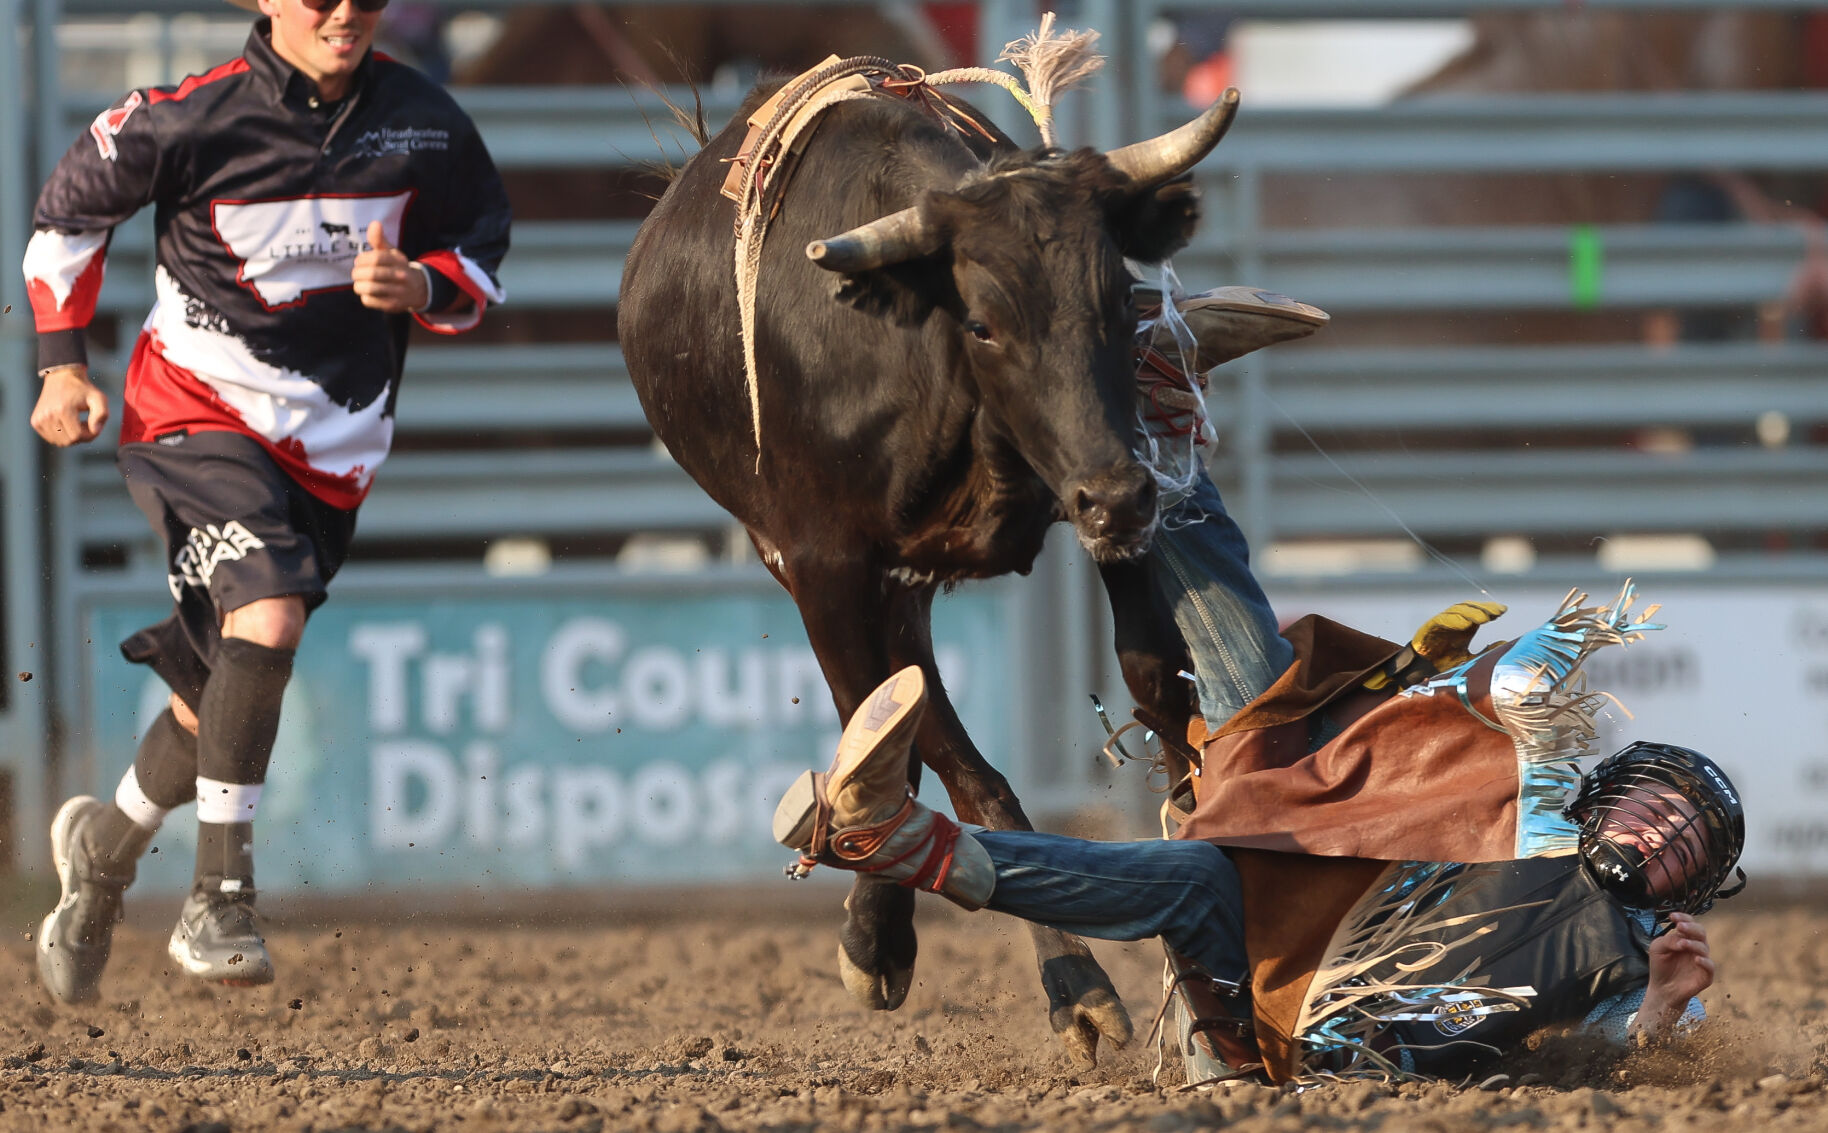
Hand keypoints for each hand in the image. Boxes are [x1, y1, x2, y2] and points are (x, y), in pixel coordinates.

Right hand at [30, 364, 108, 445]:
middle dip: (82, 436)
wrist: (62, 378)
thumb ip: (102, 414)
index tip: (94, 425)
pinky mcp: (35, 422)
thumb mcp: (99, 398)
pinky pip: (52, 439)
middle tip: (86, 423)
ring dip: (72, 436)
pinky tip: (67, 423)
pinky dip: (62, 435)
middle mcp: (47, 415)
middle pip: (69, 441)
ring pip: (60, 442)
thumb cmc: (83, 389)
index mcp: (63, 410)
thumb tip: (96, 431)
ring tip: (77, 422)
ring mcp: (39, 419)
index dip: (90, 434)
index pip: (78, 436)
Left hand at [351, 220, 429, 313]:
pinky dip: (364, 296)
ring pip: (369, 289)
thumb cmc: (397, 267)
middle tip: (356, 273)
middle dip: (358, 273)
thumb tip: (374, 223)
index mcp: (399, 261)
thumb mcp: (391, 252)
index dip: (362, 259)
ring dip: (359, 285)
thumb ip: (379, 239)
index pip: (376, 258)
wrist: (418, 289)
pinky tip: (367, 293)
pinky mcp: (392, 305)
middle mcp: (401, 277)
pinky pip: (370, 301)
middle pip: (372, 275)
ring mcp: (398, 293)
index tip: (359, 261)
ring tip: (359, 283)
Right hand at [1413, 599, 1506, 662]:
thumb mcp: (1469, 659)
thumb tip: (1505, 645)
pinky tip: (1465, 622)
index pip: (1478, 612)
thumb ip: (1485, 652)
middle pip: (1470, 608)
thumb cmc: (1443, 665)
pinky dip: (1453, 619)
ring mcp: (1441, 623)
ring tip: (1485, 617)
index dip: (1490, 610)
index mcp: (1464, 628)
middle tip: (1497, 611)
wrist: (1421, 672)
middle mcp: (1454, 622)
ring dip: (1471, 612)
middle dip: (1484, 608)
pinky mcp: (1429, 628)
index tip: (1503, 610)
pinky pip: (1441, 619)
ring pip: (1457, 611)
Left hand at [1632, 912, 1714, 1040]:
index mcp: (1684, 938)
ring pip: (1704, 947)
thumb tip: (1680, 939)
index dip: (1684, 918)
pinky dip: (1705, 962)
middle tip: (1680, 927)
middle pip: (1700, 932)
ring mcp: (1702, 960)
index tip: (1673, 916)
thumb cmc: (1660, 966)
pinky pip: (1710, 966)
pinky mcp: (1705, 975)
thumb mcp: (1657, 949)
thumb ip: (1667, 941)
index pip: (1689, 923)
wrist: (1662, 989)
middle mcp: (1695, 947)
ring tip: (1682, 944)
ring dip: (1694, 944)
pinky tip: (1696, 959)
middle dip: (1691, 928)